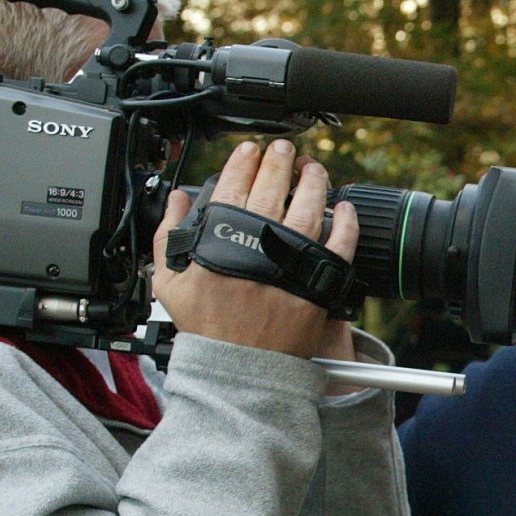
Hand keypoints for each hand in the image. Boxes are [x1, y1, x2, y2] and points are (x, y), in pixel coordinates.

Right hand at [152, 138, 359, 358]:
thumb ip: (169, 236)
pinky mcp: (321, 277)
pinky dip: (346, 221)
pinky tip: (344, 208)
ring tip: (312, 167)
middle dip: (279, 159)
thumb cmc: (209, 327)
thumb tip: (177, 201)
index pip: (236, 181)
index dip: (245, 160)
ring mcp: (295, 256)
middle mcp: (262, 239)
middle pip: (275, 184)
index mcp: (224, 235)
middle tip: (283, 149)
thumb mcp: (171, 282)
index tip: (250, 151)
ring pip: (310, 203)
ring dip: (313, 178)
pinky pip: (341, 240)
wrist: (241, 366)